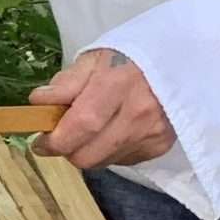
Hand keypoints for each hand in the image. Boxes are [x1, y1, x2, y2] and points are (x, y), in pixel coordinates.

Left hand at [32, 48, 175, 168]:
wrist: (181, 60)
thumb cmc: (131, 57)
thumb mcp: (95, 58)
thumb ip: (66, 82)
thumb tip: (38, 103)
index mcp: (118, 84)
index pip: (81, 125)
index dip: (55, 140)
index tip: (39, 140)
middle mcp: (139, 114)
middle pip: (89, 155)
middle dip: (67, 150)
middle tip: (60, 135)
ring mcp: (153, 134)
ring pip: (103, 162)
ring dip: (87, 151)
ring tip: (88, 128)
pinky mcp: (161, 146)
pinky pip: (122, 161)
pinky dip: (108, 151)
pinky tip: (110, 130)